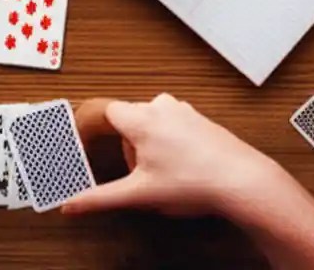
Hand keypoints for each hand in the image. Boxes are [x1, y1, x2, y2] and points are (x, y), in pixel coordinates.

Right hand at [61, 94, 280, 216]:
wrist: (240, 180)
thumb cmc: (194, 182)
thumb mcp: (139, 194)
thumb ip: (100, 199)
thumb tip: (72, 204)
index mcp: (143, 119)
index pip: (108, 111)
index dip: (98, 128)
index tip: (92, 141)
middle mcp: (164, 108)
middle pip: (130, 119)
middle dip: (128, 146)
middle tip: (137, 173)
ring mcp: (185, 112)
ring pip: (153, 122)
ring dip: (149, 144)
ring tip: (162, 172)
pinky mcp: (201, 121)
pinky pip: (173, 126)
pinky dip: (169, 143)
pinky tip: (180, 167)